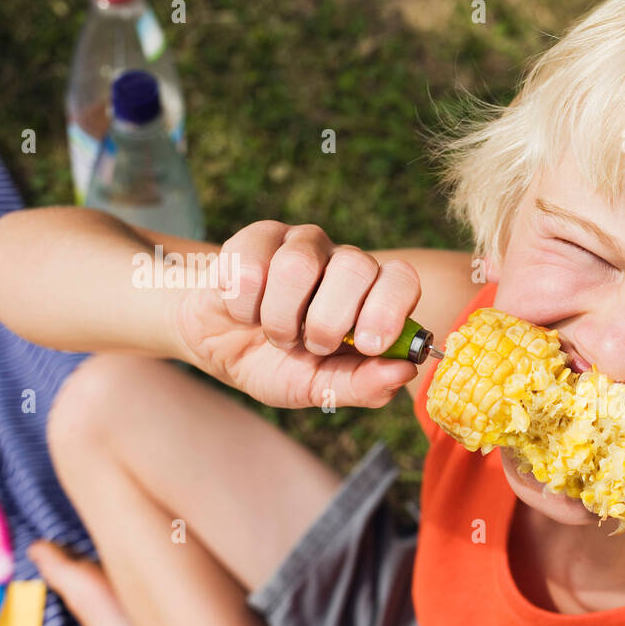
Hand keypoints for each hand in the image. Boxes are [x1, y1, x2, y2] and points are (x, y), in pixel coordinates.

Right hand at [175, 221, 420, 407]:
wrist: (219, 347)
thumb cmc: (279, 366)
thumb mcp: (321, 389)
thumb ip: (364, 385)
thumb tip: (405, 371)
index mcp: (372, 297)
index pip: (401, 280)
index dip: (390, 309)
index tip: (368, 344)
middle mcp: (345, 263)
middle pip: (355, 266)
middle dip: (328, 320)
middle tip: (312, 346)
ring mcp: (303, 244)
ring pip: (297, 265)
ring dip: (279, 319)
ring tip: (277, 335)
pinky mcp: (259, 236)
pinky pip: (250, 265)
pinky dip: (242, 306)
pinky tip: (245, 313)